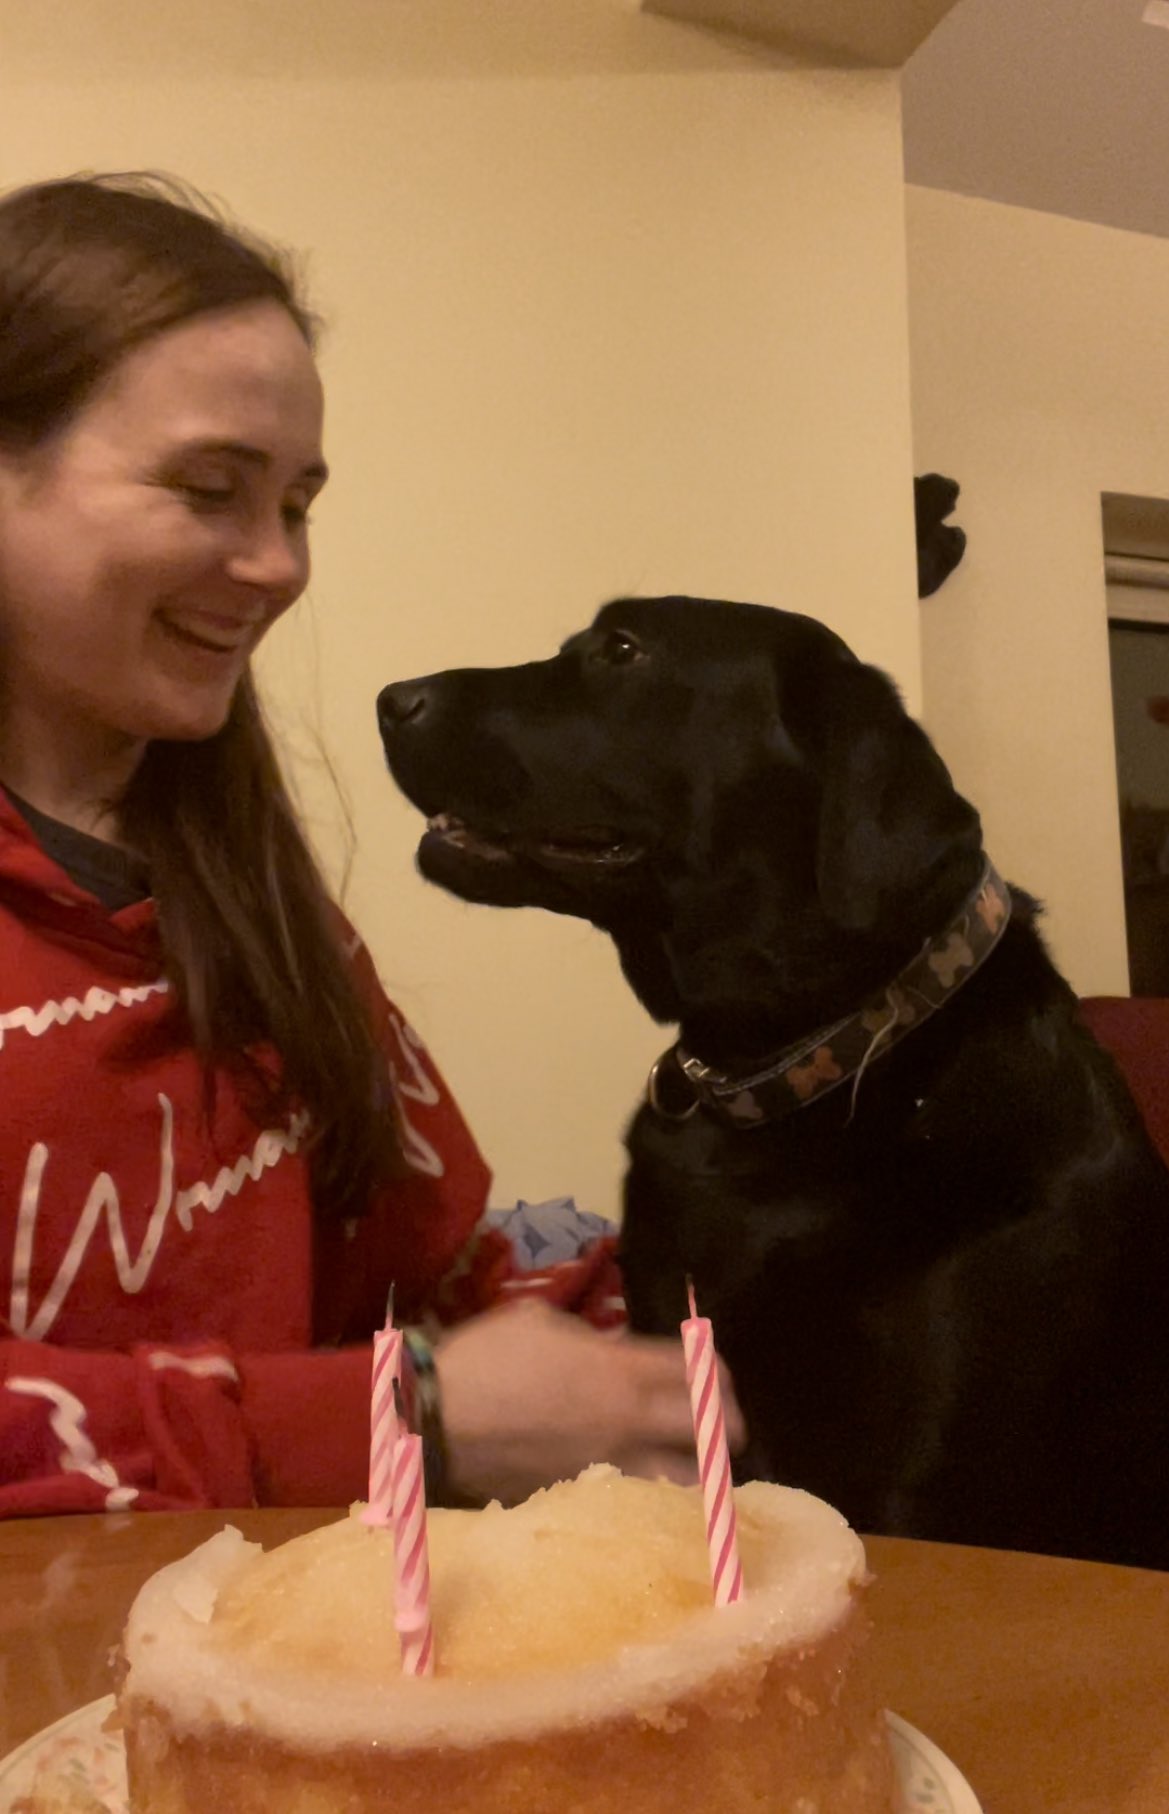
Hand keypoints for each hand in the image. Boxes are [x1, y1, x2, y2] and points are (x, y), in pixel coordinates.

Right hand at [434, 1299, 744, 1504]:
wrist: (436, 1420)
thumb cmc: (486, 1357)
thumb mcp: (542, 1322)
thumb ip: (592, 1340)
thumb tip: (614, 1355)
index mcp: (621, 1372)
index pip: (699, 1372)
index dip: (718, 1373)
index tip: (720, 1377)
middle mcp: (627, 1423)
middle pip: (709, 1430)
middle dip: (726, 1425)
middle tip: (724, 1426)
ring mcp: (607, 1466)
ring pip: (682, 1482)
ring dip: (697, 1471)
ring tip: (695, 1467)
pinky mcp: (582, 1497)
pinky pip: (634, 1498)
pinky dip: (648, 1494)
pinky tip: (644, 1488)